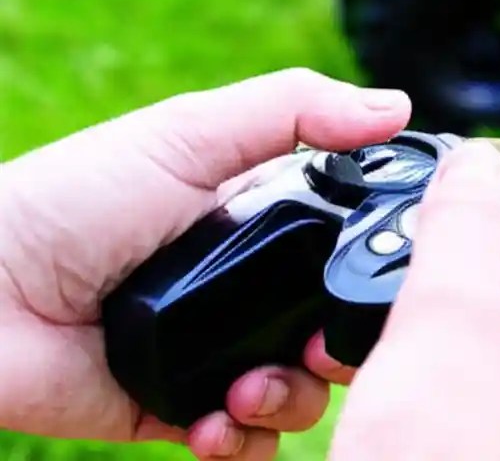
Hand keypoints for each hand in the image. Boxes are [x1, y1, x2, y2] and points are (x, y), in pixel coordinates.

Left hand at [0, 69, 411, 459]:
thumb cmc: (70, 200)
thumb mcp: (189, 136)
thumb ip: (294, 112)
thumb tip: (395, 106)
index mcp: (255, 219)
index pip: (344, 245)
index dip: (371, 265)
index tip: (383, 279)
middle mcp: (244, 287)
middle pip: (334, 327)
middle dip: (342, 348)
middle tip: (321, 350)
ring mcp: (213, 350)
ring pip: (300, 390)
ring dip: (291, 398)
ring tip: (247, 390)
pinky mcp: (178, 409)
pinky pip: (242, 440)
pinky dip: (241, 440)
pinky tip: (213, 422)